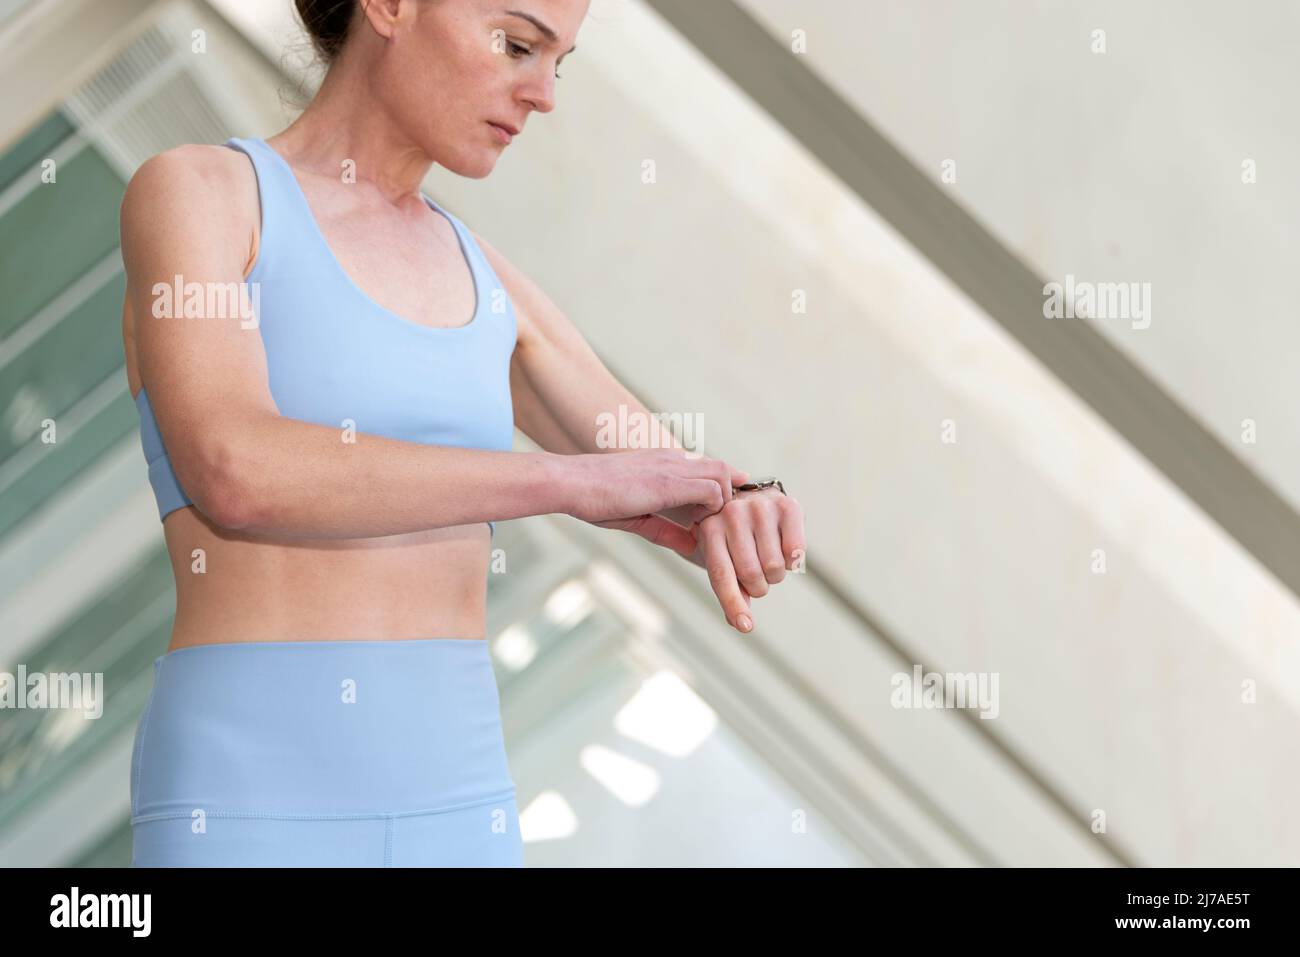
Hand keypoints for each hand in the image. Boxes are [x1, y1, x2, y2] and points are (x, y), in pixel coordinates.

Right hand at [565, 449, 746, 528]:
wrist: (570, 483)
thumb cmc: (593, 498)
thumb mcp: (637, 517)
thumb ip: (666, 530)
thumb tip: (692, 546)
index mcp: (664, 462)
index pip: (708, 466)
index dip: (722, 487)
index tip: (719, 511)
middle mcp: (672, 459)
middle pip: (723, 467)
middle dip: (728, 495)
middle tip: (716, 523)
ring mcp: (672, 468)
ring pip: (722, 475)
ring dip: (721, 503)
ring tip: (706, 526)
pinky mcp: (668, 483)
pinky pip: (710, 491)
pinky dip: (712, 510)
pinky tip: (698, 527)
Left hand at [690, 487, 804, 633]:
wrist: (754, 502)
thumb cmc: (735, 539)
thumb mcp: (724, 560)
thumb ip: (731, 590)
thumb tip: (742, 623)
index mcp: (710, 529)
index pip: (721, 574)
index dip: (734, 603)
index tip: (745, 626)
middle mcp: (732, 513)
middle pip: (751, 573)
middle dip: (759, 587)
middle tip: (759, 577)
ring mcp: (759, 506)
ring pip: (774, 565)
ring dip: (775, 575)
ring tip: (769, 560)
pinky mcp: (787, 505)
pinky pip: (795, 551)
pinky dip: (793, 561)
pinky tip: (784, 550)